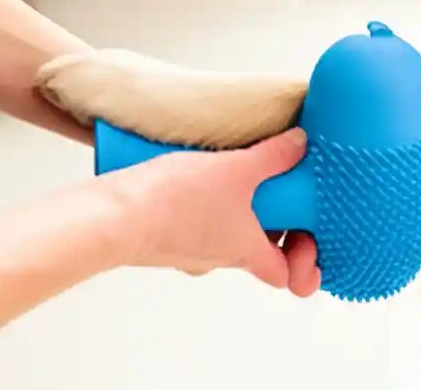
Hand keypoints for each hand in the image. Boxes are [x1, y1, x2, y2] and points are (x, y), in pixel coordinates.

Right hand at [100, 128, 321, 296]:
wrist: (111, 216)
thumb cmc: (172, 204)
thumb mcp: (236, 169)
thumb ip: (273, 157)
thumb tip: (299, 145)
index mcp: (245, 252)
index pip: (286, 275)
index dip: (303, 261)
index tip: (309, 236)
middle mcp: (219, 257)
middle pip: (259, 248)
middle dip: (272, 220)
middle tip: (279, 189)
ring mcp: (188, 248)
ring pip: (225, 231)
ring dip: (237, 206)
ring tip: (240, 170)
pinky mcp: (163, 233)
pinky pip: (194, 219)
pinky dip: (204, 200)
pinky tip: (200, 170)